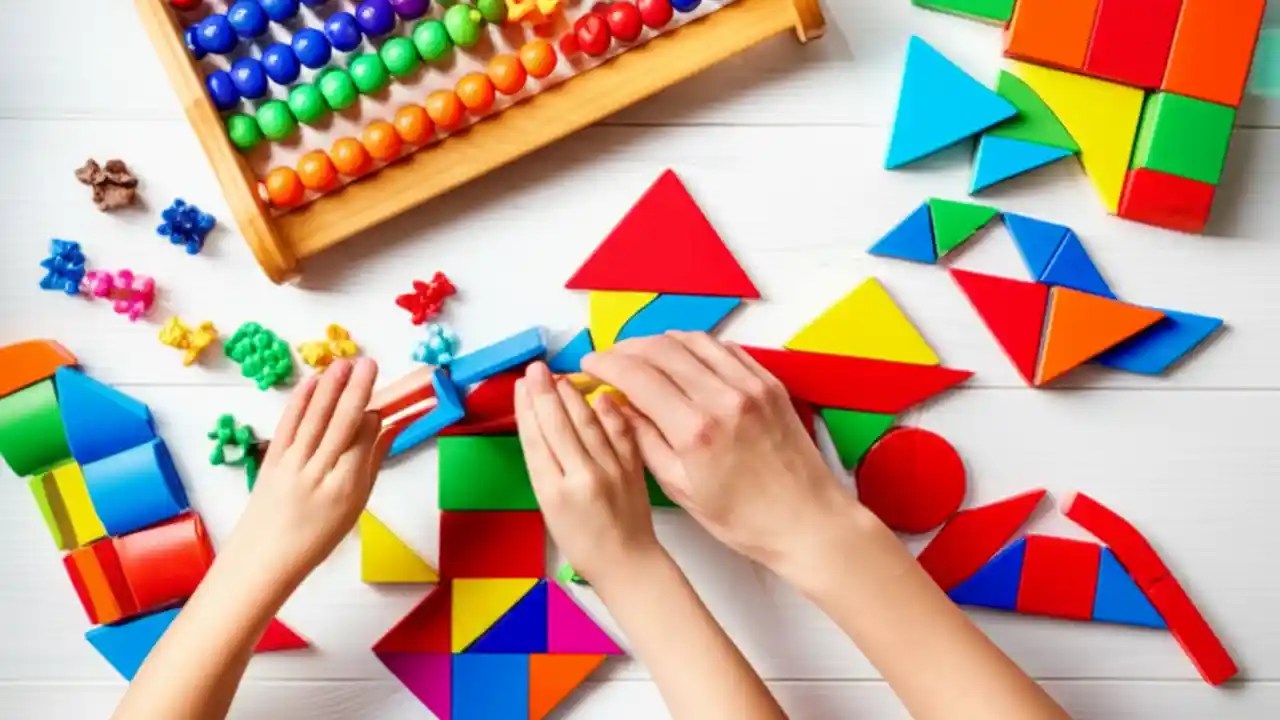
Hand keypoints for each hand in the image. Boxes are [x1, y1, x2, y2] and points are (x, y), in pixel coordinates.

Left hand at [220, 358, 380, 593]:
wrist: (265, 557)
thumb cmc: (317, 536)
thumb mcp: (356, 505)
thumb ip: (372, 463)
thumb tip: (388, 428)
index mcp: (345, 489)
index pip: (362, 443)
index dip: (372, 418)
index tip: (382, 399)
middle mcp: (318, 473)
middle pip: (340, 425)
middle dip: (356, 391)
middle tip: (369, 363)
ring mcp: (291, 464)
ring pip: (314, 419)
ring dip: (329, 387)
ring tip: (344, 362)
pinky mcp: (271, 459)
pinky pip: (288, 425)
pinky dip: (300, 401)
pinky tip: (313, 381)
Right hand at [515, 361, 662, 584]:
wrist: (627, 563)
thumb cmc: (583, 543)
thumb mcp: (550, 511)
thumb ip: (546, 469)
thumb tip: (540, 425)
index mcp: (554, 493)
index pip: (536, 439)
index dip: (527, 408)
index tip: (521, 385)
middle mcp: (581, 478)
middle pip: (559, 425)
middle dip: (545, 393)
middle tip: (536, 368)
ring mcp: (611, 471)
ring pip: (588, 422)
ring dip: (572, 396)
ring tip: (560, 376)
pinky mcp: (633, 468)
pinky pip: (620, 431)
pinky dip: (609, 411)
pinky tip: (599, 395)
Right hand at [582, 332, 851, 569]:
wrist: (807, 521)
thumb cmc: (744, 519)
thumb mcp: (681, 489)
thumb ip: (644, 440)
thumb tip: (617, 406)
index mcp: (696, 430)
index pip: (638, 376)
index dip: (607, 364)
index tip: (590, 365)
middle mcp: (724, 398)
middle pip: (662, 350)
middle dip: (627, 348)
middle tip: (610, 358)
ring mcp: (751, 386)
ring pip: (694, 341)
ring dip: (661, 341)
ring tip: (642, 354)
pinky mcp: (770, 384)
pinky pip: (725, 349)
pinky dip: (697, 346)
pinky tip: (684, 357)